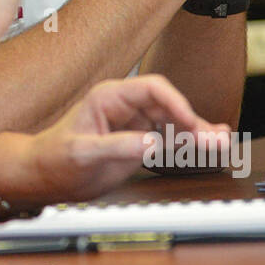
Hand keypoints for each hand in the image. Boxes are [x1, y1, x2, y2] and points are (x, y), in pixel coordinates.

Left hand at [25, 74, 232, 199]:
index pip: (152, 89)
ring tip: (220, 143)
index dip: (175, 103)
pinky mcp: (137, 142)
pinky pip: (168, 138)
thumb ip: (116, 147)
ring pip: (173, 122)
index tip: (190, 123)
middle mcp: (125, 107)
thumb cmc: (54, 157)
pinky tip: (208, 144)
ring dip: (196, 133)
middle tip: (214, 139)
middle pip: (168, 106)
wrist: (44, 175)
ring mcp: (133, 124)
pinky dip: (187, 143)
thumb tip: (150, 142)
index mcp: (109, 98)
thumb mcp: (82, 153)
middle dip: (193, 121)